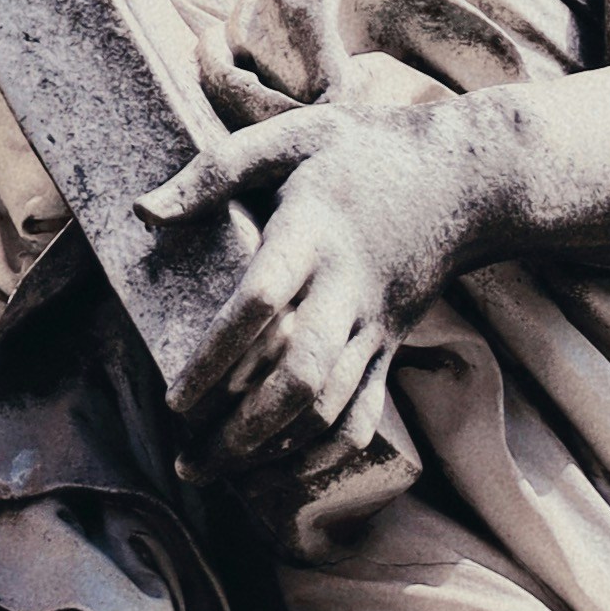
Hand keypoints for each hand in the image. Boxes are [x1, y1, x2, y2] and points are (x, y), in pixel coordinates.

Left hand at [138, 87, 505, 482]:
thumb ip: (215, 170)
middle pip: (298, 377)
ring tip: (214, 471)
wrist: (466, 181)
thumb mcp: (292, 136)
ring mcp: (373, 326)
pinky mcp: (390, 347)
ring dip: (272, 451)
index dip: (217, 357)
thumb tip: (143, 212)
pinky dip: (322, 453)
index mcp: (313, 234)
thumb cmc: (365, 152)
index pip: (262, 305)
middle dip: (240, 432)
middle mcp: (346, 290)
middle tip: (186, 460)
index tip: (175, 398)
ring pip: (327, 406)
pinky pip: (362, 414)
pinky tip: (278, 474)